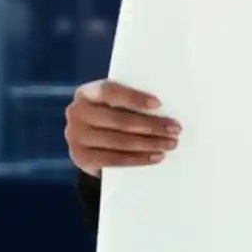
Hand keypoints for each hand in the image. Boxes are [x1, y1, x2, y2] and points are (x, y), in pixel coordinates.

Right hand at [65, 79, 181, 178]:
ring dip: (149, 143)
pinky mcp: (81, 158)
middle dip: (151, 125)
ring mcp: (75, 137)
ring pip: (118, 141)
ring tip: (170, 144)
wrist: (91, 143)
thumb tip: (166, 109)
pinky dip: (137, 159)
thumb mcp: (115, 104)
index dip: (134, 98)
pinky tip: (155, 157)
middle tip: (175, 129)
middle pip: (118, 120)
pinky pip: (113, 160)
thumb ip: (132, 102)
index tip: (159, 104)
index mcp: (87, 93)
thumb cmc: (112, 115)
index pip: (109, 91)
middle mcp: (77, 113)